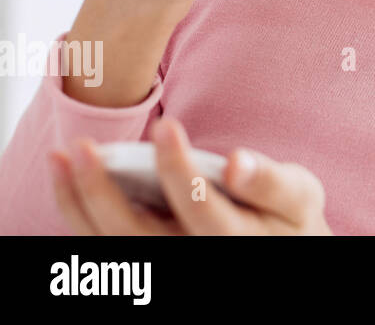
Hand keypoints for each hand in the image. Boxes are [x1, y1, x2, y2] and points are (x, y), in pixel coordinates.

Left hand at [48, 117, 331, 234]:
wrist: (281, 249)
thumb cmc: (289, 217)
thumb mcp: (299, 197)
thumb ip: (272, 181)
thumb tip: (237, 162)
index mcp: (235, 242)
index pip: (201, 208)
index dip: (180, 169)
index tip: (167, 124)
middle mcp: (192, 259)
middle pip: (136, 235)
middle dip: (103, 192)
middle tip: (83, 147)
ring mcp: (164, 263)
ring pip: (109, 243)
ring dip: (77, 202)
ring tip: (62, 156)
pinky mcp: (146, 259)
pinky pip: (101, 244)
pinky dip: (78, 213)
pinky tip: (69, 177)